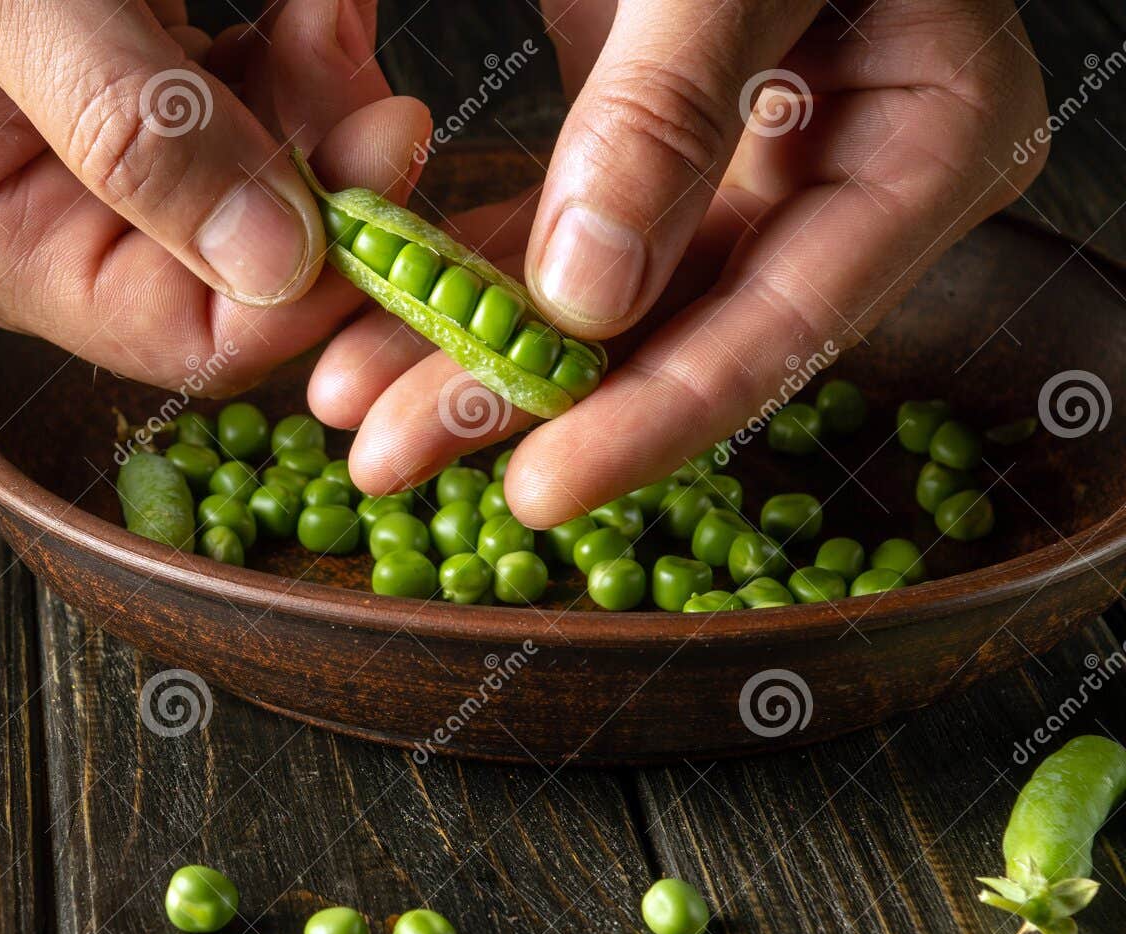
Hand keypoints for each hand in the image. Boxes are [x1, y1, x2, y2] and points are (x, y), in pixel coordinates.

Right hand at [0, 0, 429, 393]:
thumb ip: (136, 129)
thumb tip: (275, 266)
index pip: (185, 335)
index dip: (306, 276)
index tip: (383, 152)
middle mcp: (42, 231)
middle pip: (244, 268)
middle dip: (323, 163)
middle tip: (343, 37)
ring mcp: (90, 171)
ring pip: (268, 193)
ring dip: (322, 99)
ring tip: (326, 7)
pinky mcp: (136, 105)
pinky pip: (252, 119)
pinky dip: (297, 63)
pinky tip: (310, 10)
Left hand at [313, 0, 1049, 526]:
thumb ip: (673, 106)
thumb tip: (588, 296)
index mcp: (923, 143)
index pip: (787, 322)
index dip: (655, 419)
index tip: (537, 490)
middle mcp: (838, 178)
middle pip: (672, 331)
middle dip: (518, 400)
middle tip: (384, 458)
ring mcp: (742, 170)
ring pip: (596, 300)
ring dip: (466, 349)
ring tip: (347, 400)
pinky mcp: (651, 147)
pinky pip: (554, 231)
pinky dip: (463, 268)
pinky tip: (377, 311)